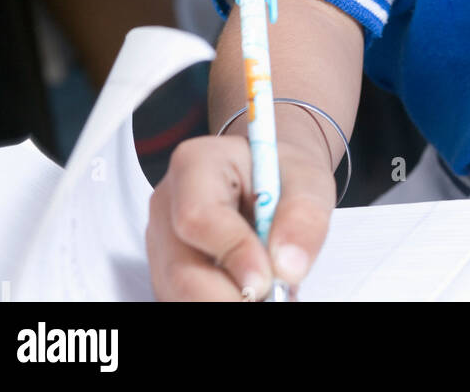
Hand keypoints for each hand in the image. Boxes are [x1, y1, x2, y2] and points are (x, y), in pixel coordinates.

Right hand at [146, 133, 336, 301]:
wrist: (270, 179)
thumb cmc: (281, 173)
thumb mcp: (307, 178)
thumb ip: (303, 215)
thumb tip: (288, 267)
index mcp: (195, 165)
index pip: (197, 217)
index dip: (233, 253)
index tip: (267, 279)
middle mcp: (167, 207)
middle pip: (181, 271)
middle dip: (232, 297)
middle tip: (275, 297)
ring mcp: (162, 246)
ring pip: (181, 296)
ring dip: (232, 301)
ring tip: (274, 289)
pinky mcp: (167, 276)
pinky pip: (188, 303)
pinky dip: (226, 303)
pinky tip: (254, 293)